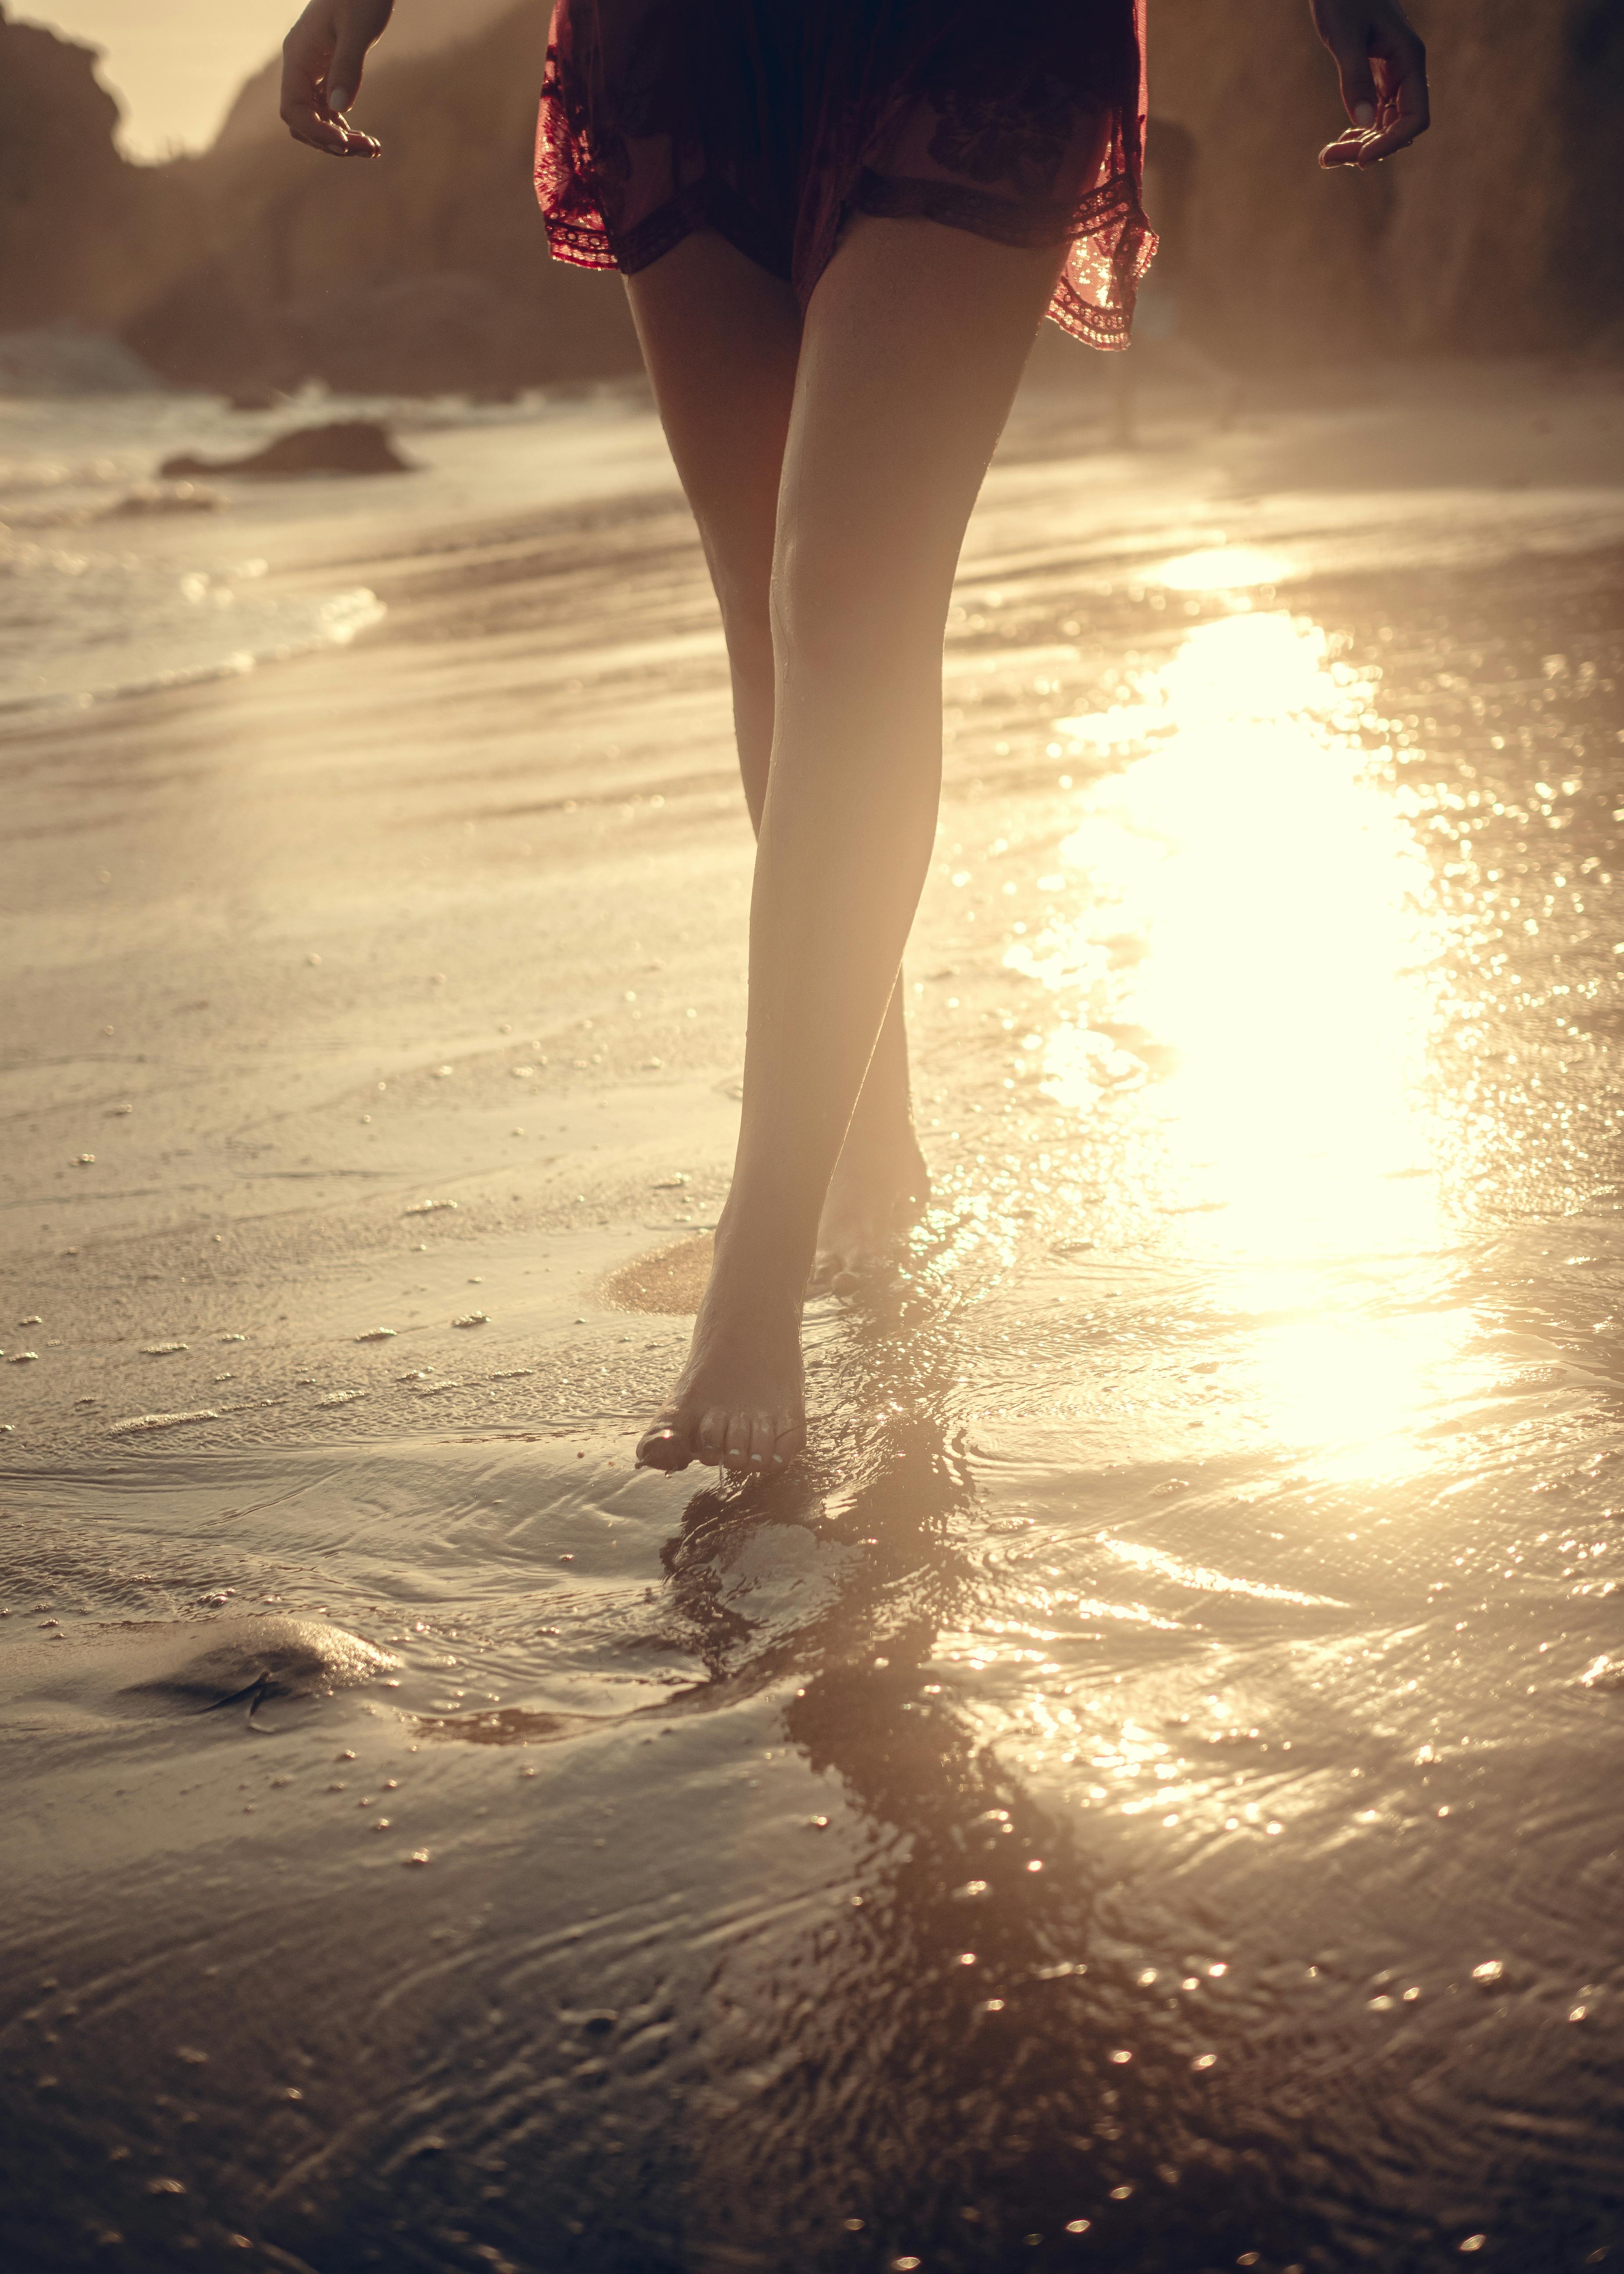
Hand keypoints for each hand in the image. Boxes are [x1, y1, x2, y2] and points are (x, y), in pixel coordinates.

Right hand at [280, 0, 394, 155]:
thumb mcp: (358, 29)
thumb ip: (348, 67)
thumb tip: (341, 109)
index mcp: (297, 56)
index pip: (293, 109)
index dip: (316, 132)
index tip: (345, 144)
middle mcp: (300, 67)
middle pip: (303, 122)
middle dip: (332, 142)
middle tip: (368, 149)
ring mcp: (313, 73)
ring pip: (317, 121)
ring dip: (342, 141)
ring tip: (374, 149)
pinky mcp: (329, 76)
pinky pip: (330, 113)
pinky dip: (347, 130)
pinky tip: (370, 141)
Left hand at [1311, 0, 1428, 168]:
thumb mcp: (1345, 37)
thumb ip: (1355, 77)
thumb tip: (1362, 122)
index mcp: (1409, 59)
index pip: (1415, 117)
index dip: (1391, 143)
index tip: (1360, 158)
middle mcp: (1405, 70)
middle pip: (1398, 127)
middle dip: (1368, 147)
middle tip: (1328, 157)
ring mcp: (1391, 74)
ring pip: (1385, 124)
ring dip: (1360, 144)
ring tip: (1326, 156)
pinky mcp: (1376, 75)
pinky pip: (1374, 113)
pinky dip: (1358, 130)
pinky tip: (1337, 140)